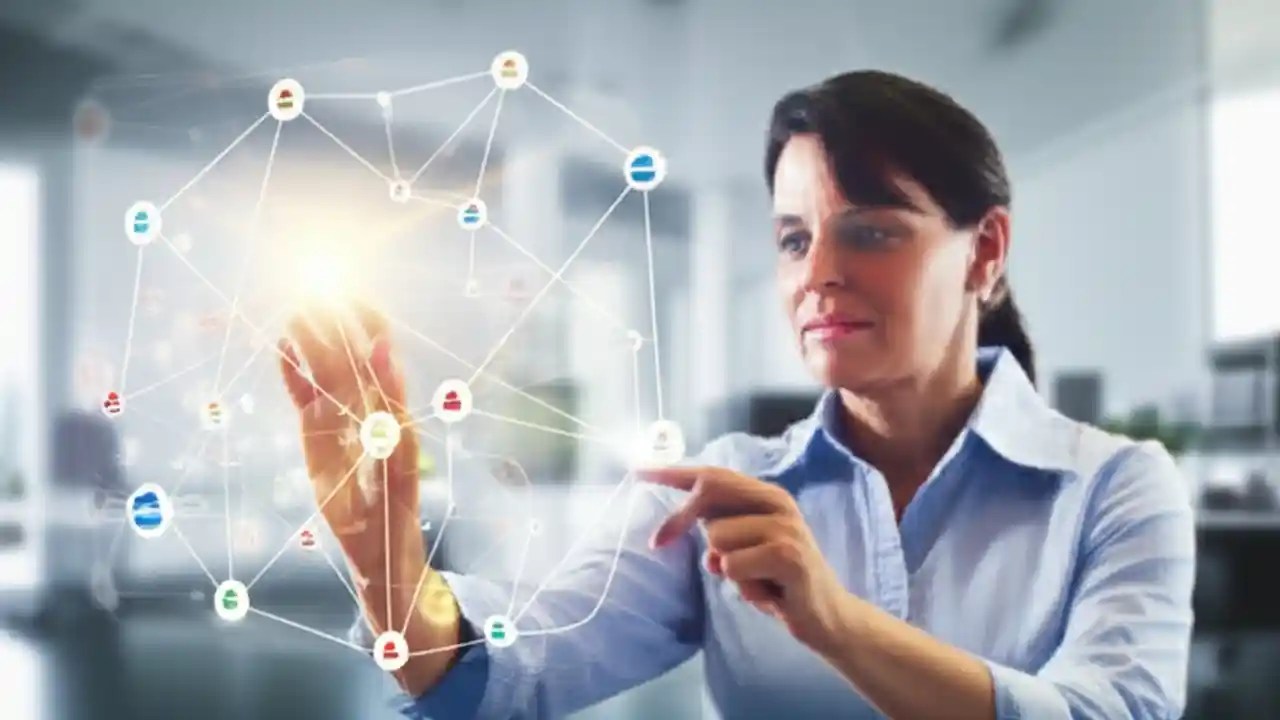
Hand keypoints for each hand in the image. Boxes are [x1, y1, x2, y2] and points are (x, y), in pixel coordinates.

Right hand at [279, 301, 425, 616]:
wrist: (379, 550)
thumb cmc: (395, 511)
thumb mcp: (396, 462)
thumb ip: (390, 408)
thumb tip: (384, 352)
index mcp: (390, 408)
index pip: (379, 351)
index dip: (367, 320)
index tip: (355, 294)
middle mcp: (364, 407)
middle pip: (345, 354)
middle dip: (331, 322)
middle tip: (312, 288)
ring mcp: (339, 418)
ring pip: (322, 369)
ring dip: (309, 339)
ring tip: (294, 309)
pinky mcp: (317, 434)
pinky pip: (303, 394)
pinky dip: (292, 370)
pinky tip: (281, 345)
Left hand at [641, 466, 850, 650]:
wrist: (827, 617)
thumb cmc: (779, 582)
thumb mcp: (746, 549)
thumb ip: (720, 529)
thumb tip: (678, 527)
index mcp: (767, 496)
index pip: (714, 476)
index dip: (674, 473)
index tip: (639, 471)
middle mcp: (778, 503)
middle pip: (709, 495)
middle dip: (679, 521)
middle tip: (659, 543)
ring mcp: (785, 527)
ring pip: (716, 538)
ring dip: (725, 568)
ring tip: (754, 579)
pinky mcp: (788, 555)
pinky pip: (731, 565)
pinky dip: (740, 585)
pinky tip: (765, 592)